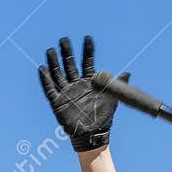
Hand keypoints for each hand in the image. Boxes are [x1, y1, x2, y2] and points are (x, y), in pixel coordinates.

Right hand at [37, 34, 129, 153]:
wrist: (93, 134)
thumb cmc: (103, 117)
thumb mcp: (112, 99)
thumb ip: (117, 85)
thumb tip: (128, 72)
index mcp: (89, 81)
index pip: (87, 62)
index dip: (87, 50)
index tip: (87, 38)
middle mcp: (76, 84)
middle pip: (70, 64)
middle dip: (67, 52)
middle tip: (64, 39)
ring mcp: (66, 92)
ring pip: (58, 74)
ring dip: (54, 62)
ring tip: (50, 50)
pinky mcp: (57, 102)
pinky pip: (49, 89)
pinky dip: (45, 79)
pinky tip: (43, 68)